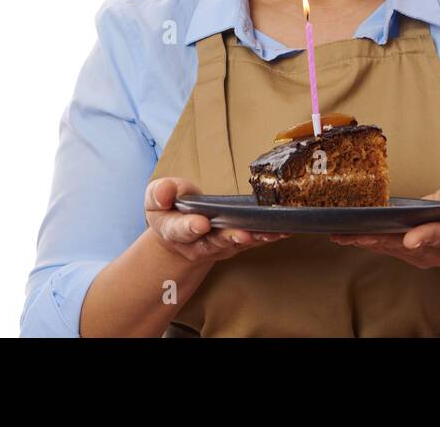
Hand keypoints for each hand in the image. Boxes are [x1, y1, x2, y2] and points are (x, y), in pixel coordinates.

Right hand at [145, 177, 290, 263]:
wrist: (179, 229)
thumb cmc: (169, 209)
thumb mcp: (156, 198)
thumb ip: (159, 193)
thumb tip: (164, 193)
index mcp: (174, 230)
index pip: (181, 230)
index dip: (191, 227)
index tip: (200, 223)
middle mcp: (198, 243)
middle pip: (213, 242)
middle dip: (228, 237)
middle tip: (241, 234)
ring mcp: (219, 245)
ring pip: (236, 243)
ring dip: (253, 238)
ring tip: (268, 232)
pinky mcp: (237, 242)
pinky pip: (253, 240)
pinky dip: (268, 236)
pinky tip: (283, 230)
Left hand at [329, 174, 439, 269]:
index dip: (427, 237)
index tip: (410, 239)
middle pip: (411, 247)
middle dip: (384, 240)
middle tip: (360, 235)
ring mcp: (425, 255)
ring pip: (395, 248)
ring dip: (369, 241)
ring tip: (345, 234)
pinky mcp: (410, 253)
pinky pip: (388, 247)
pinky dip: (368, 240)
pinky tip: (347, 235)